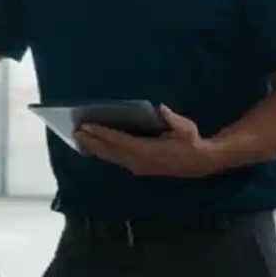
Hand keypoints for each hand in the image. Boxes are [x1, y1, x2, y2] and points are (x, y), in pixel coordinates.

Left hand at [74, 105, 223, 177]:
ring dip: (95, 148)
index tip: (88, 127)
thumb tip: (161, 108)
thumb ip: (172, 119)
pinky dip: (104, 153)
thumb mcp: (186, 128)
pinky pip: (116, 160)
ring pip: (112, 157)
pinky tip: (94, 147)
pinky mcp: (138, 167)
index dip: (103, 134)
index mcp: (149, 151)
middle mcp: (140, 161)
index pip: (120, 141)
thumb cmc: (191, 143)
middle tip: (76, 132)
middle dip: (92, 141)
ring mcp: (138, 167)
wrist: (199, 163)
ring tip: (80, 139)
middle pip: (111, 151)